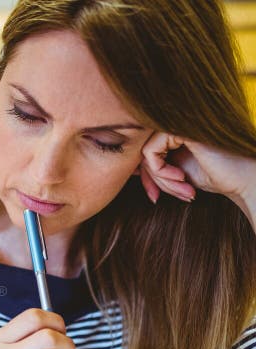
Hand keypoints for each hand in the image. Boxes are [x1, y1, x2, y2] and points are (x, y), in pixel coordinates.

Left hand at [138, 132, 255, 205]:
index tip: (155, 197)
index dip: (145, 178)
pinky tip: (181, 178)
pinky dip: (160, 171)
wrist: (243, 179)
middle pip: (141, 152)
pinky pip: (150, 152)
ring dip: (159, 178)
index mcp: (174, 133)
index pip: (143, 153)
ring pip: (144, 153)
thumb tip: (131, 171)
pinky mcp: (181, 129)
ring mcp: (177, 124)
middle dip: (150, 180)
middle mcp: (174, 125)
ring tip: (180, 188)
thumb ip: (154, 169)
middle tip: (161, 197)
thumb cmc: (216, 176)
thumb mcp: (176, 175)